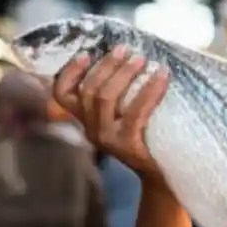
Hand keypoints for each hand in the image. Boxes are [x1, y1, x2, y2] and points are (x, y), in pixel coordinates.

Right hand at [51, 46, 168, 180]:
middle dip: (107, 65)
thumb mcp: (127, 118)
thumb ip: (120, 98)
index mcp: (87, 121)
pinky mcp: (128, 146)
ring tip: (143, 59)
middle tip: (126, 49)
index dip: (69, 72)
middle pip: (89, 91)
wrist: (165, 177)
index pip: (62, 96)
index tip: (85, 53)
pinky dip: (150, 90)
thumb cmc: (149, 140)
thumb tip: (131, 56)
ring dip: (124, 73)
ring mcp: (108, 140)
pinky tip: (162, 76)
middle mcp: (92, 131)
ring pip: (105, 98)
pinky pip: (135, 112)